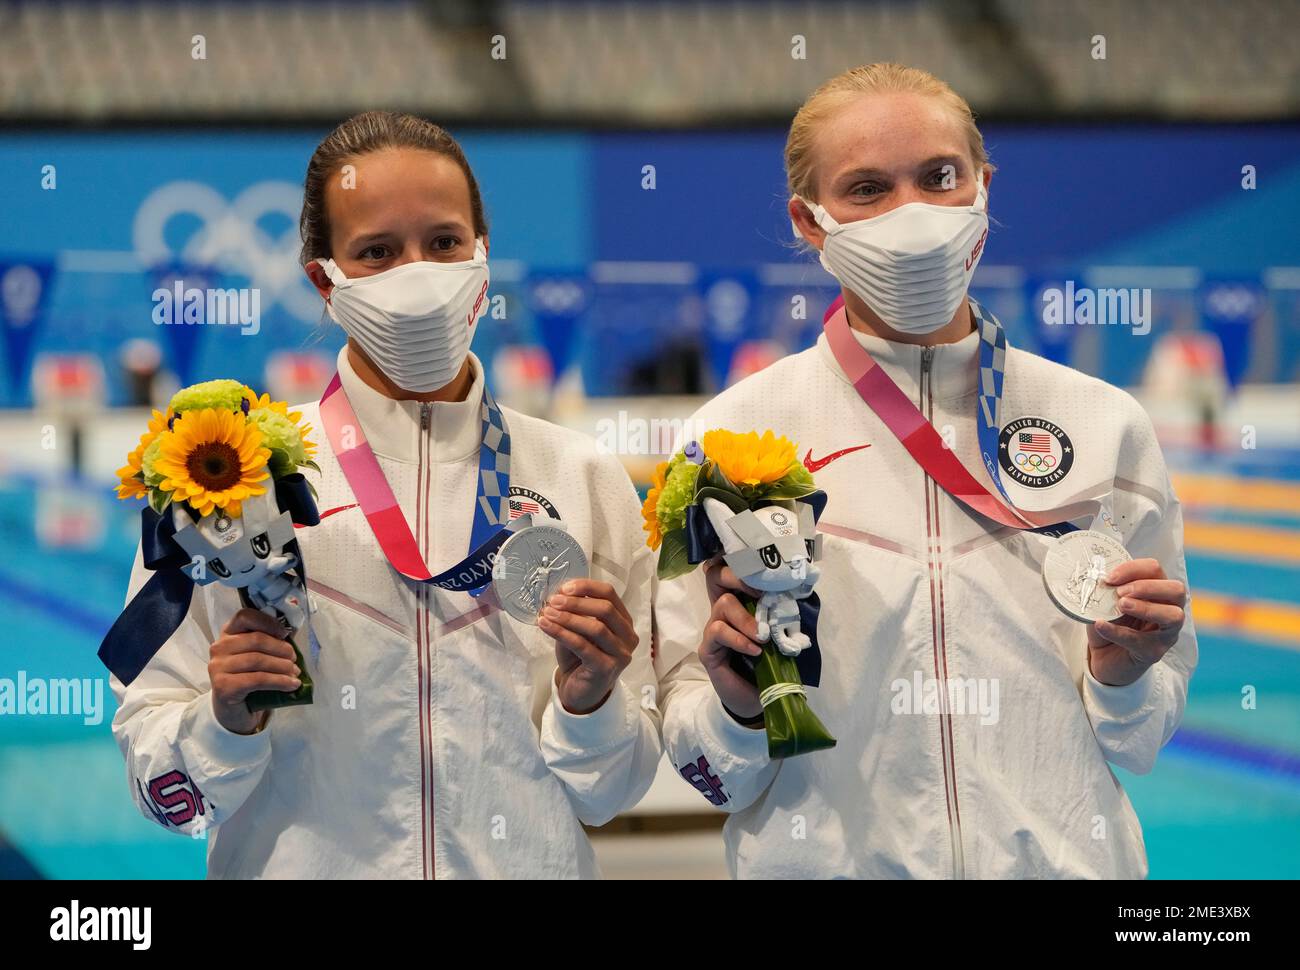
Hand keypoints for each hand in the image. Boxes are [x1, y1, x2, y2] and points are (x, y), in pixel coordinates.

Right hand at [209, 608, 300, 734]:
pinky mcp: (223, 686)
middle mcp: (219, 647)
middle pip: (256, 639)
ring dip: (283, 667)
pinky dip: (279, 681)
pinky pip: (257, 679)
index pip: (245, 616)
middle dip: (281, 649)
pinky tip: (291, 685)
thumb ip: (270, 641)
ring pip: (258, 660)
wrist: (234, 709)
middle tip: (295, 660)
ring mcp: (218, 667)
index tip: (285, 633)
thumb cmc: (249, 677)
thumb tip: (293, 632)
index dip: (268, 622)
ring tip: (295, 673)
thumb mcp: (259, 655)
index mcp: (228, 633)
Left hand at [539, 579, 637, 714]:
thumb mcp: (578, 630)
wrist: (581, 692)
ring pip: (596, 628)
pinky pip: (583, 646)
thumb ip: (574, 613)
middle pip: (606, 609)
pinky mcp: (606, 669)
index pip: (610, 594)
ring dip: (568, 617)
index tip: (564, 588)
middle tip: (553, 601)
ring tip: (547, 613)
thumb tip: (558, 594)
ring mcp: (620, 654)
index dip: (587, 587)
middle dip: (577, 602)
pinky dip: (562, 633)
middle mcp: (628, 637)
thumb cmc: (580, 658)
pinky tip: (546, 626)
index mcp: (624, 621)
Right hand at [699, 557, 765, 722]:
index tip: (771, 578)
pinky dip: (738, 639)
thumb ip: (781, 620)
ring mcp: (714, 630)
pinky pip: (717, 632)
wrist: (755, 701)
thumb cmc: (767, 667)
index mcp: (743, 607)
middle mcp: (725, 614)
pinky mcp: (708, 649)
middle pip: (722, 580)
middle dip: (744, 583)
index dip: (746, 569)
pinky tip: (754, 650)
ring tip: (762, 637)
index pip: (733, 574)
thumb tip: (799, 598)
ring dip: (746, 619)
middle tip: (765, 599)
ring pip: (723, 605)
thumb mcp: (779, 640)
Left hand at [1087, 558, 1186, 686]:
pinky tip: (1100, 625)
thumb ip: (1108, 589)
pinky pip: (1141, 641)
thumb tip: (1100, 577)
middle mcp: (1169, 610)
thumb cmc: (1110, 623)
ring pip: (1174, 616)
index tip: (1109, 577)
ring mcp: (1166, 633)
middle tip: (1120, 593)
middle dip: (1147, 587)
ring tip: (1120, 606)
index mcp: (1157, 592)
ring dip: (1146, 607)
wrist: (1104, 657)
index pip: (1155, 570)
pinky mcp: (1153, 653)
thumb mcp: (1106, 601)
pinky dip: (1118, 631)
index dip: (1133, 569)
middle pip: (1176, 590)